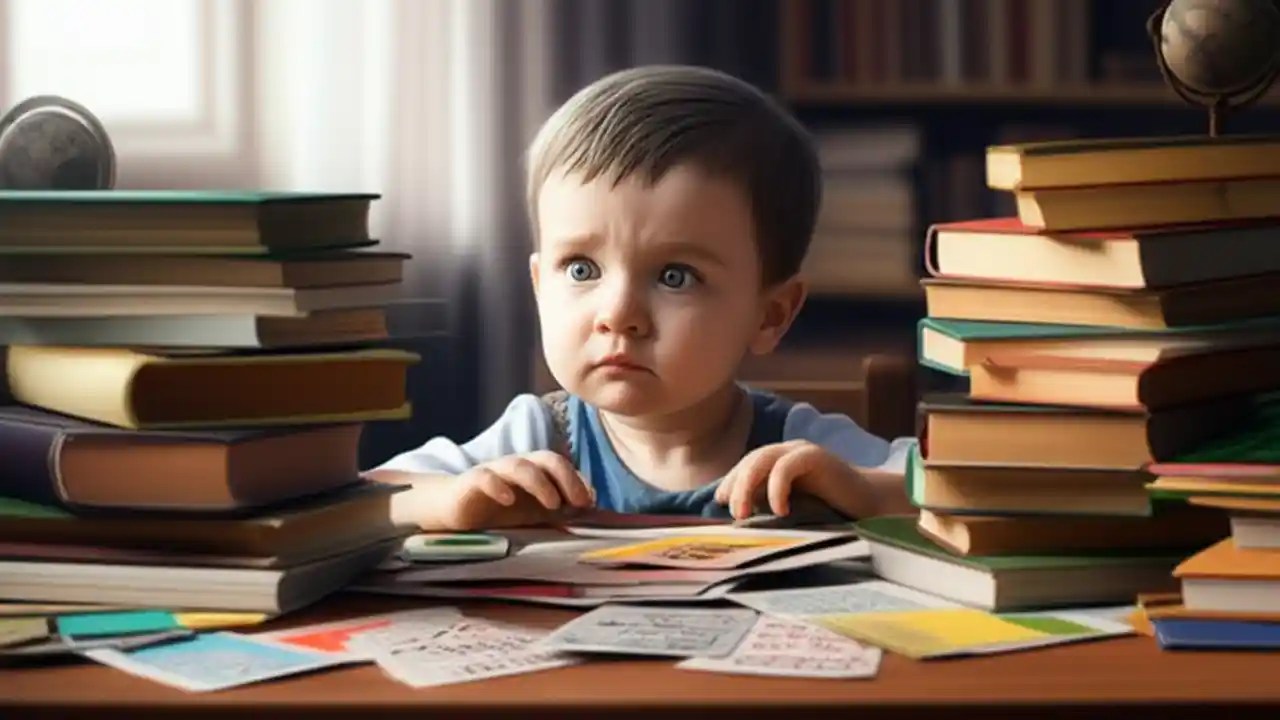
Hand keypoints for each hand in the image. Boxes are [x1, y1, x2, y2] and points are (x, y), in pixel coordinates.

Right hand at [438, 451, 595, 529]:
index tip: (591, 503)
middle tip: (578, 501)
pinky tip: (508, 500)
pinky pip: (484, 477)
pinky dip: (498, 486)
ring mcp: (494, 472)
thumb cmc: (497, 510)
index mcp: (533, 471)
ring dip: (539, 482)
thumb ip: (561, 508)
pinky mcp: (470, 483)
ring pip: (519, 465)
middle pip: (545, 458)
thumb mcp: (534, 513)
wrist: (452, 510)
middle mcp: (516, 466)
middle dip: (565, 477)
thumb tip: (593, 505)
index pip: (559, 465)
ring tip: (552, 503)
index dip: (577, 480)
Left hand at [714, 440, 876, 519]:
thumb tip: (737, 517)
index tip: (720, 504)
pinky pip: (787, 466)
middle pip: (750, 461)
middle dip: (735, 486)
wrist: (871, 506)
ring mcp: (801, 451)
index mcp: (777, 462)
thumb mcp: (791, 508)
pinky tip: (779, 509)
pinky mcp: (816, 456)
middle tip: (732, 513)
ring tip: (744, 513)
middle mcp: (786, 452)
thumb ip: (767, 505)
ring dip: (747, 486)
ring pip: (762, 459)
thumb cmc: (831, 510)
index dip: (730, 482)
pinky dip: (776, 486)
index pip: (745, 467)